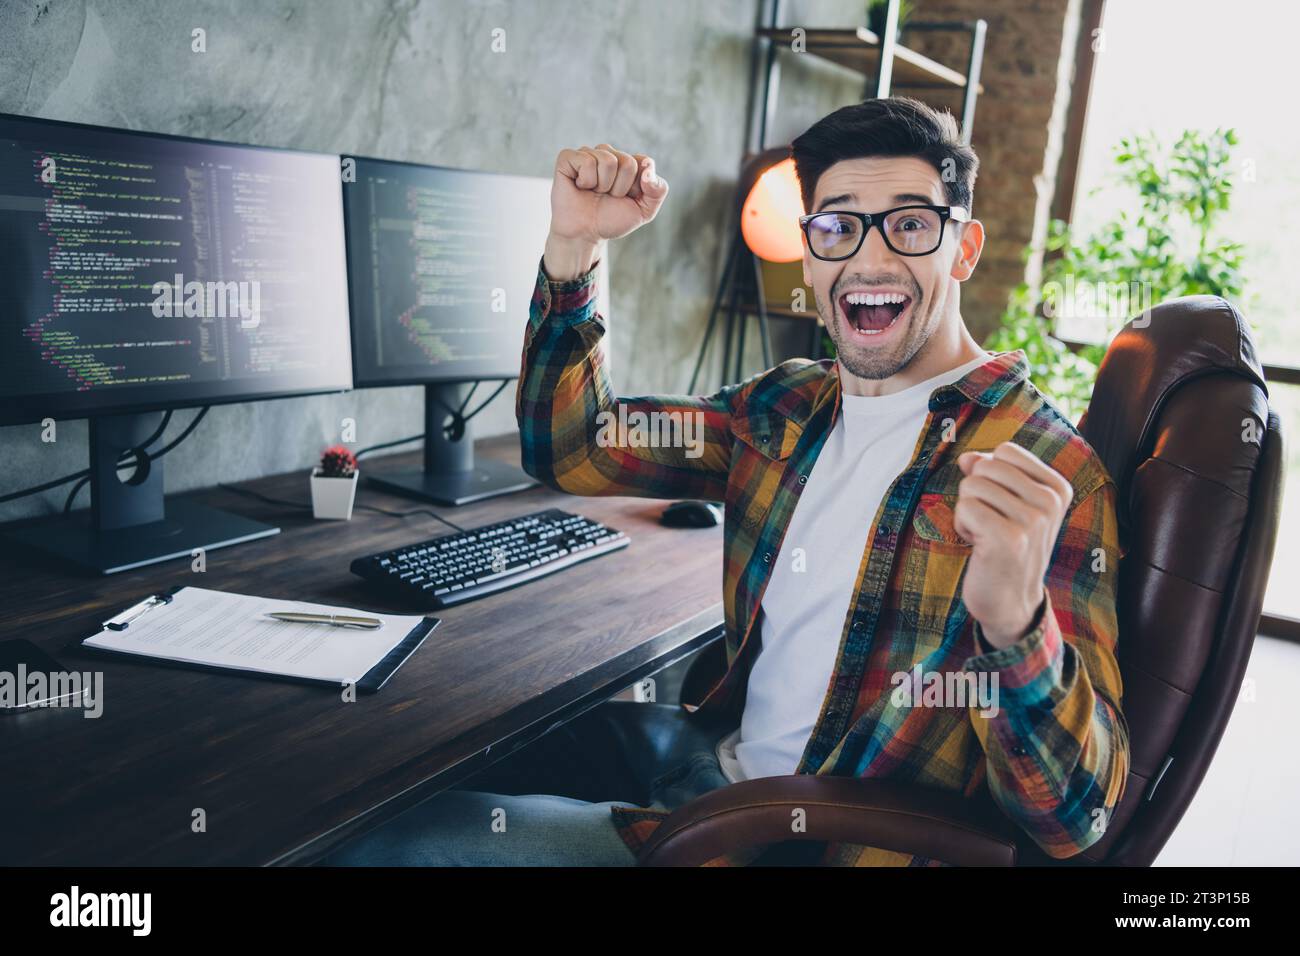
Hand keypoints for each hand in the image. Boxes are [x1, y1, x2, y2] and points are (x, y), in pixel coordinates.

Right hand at [544, 144, 668, 279]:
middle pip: (627, 162)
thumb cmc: (611, 220)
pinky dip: (586, 180)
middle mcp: (608, 154)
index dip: (636, 187)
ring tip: (593, 193)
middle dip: (620, 188)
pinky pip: (587, 161)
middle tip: (606, 197)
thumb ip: (658, 190)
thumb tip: (648, 166)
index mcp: (626, 162)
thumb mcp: (644, 210)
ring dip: (603, 186)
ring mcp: (587, 154)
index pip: (643, 162)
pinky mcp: (568, 158)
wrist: (585, 235)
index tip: (626, 198)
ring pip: (608, 161)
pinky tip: (580, 187)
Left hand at [953, 442, 1073, 648]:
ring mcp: (1032, 520)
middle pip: (986, 466)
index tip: (1004, 507)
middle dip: (976, 494)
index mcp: (1057, 488)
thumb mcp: (1008, 505)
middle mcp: (1050, 501)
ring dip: (968, 512)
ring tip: (987, 536)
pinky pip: (964, 507)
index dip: (991, 476)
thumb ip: (991, 474)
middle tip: (992, 524)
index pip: (1006, 451)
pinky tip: (980, 546)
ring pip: (971, 485)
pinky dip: (962, 526)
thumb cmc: (1006, 548)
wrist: (1012, 602)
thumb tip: (967, 457)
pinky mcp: (1008, 538)